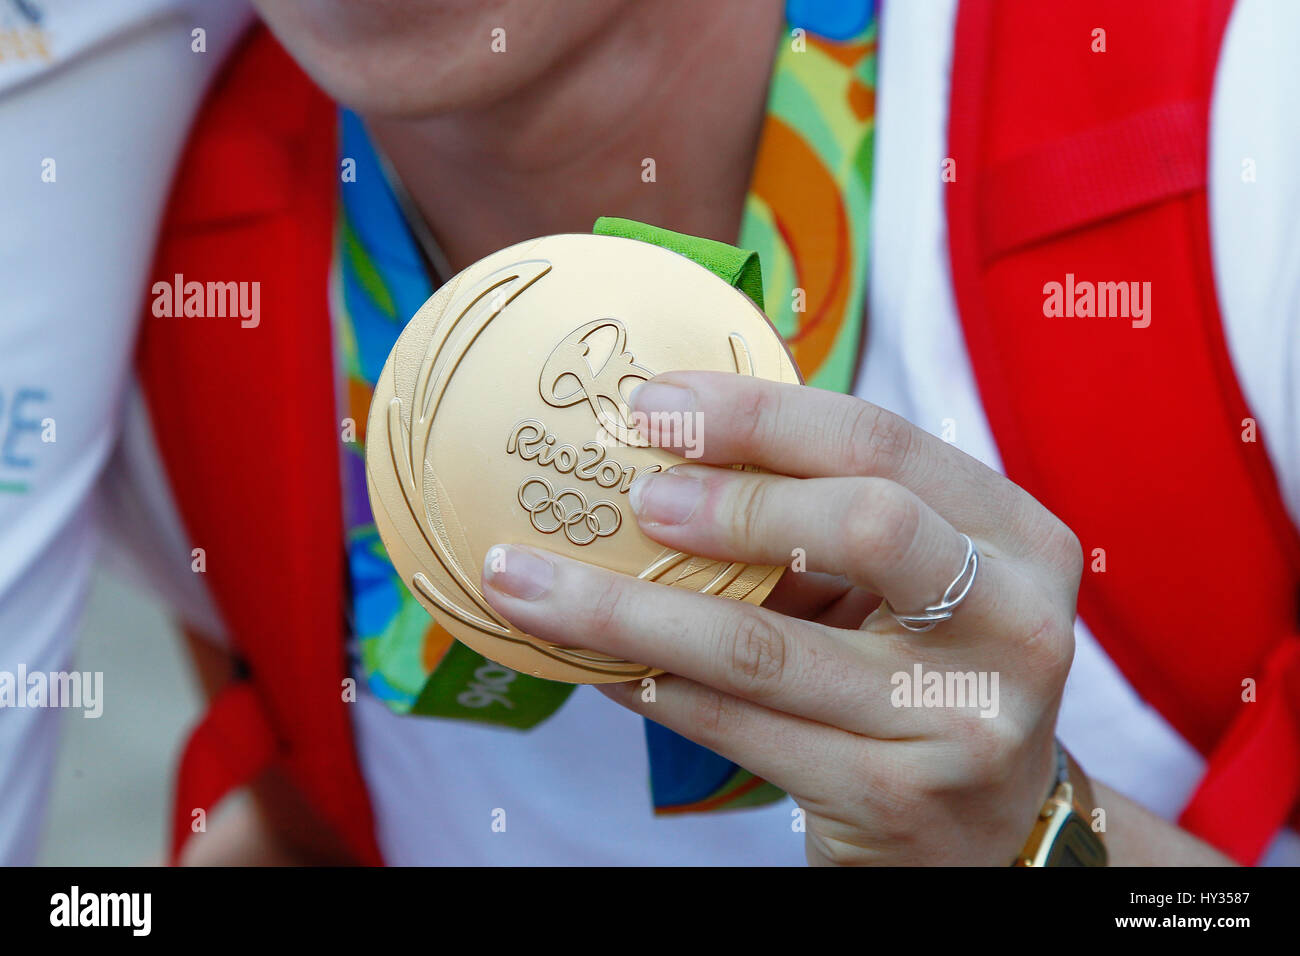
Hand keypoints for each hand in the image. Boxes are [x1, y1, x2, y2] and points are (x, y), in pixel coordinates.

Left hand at [481, 371, 1083, 864]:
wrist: (981, 832)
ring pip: (762, 646)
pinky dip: (647, 683)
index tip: (652, 402)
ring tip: (529, 580)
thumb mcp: (906, 586)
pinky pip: (734, 725)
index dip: (758, 414)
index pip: (882, 443)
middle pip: (866, 523)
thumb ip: (821, 517)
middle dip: (728, 498)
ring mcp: (960, 720)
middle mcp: (1011, 623)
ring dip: (627, 609)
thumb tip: (662, 450)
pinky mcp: (890, 797)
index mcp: (1016, 538)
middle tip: (630, 495)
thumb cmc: (922, 674)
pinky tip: (589, 660)